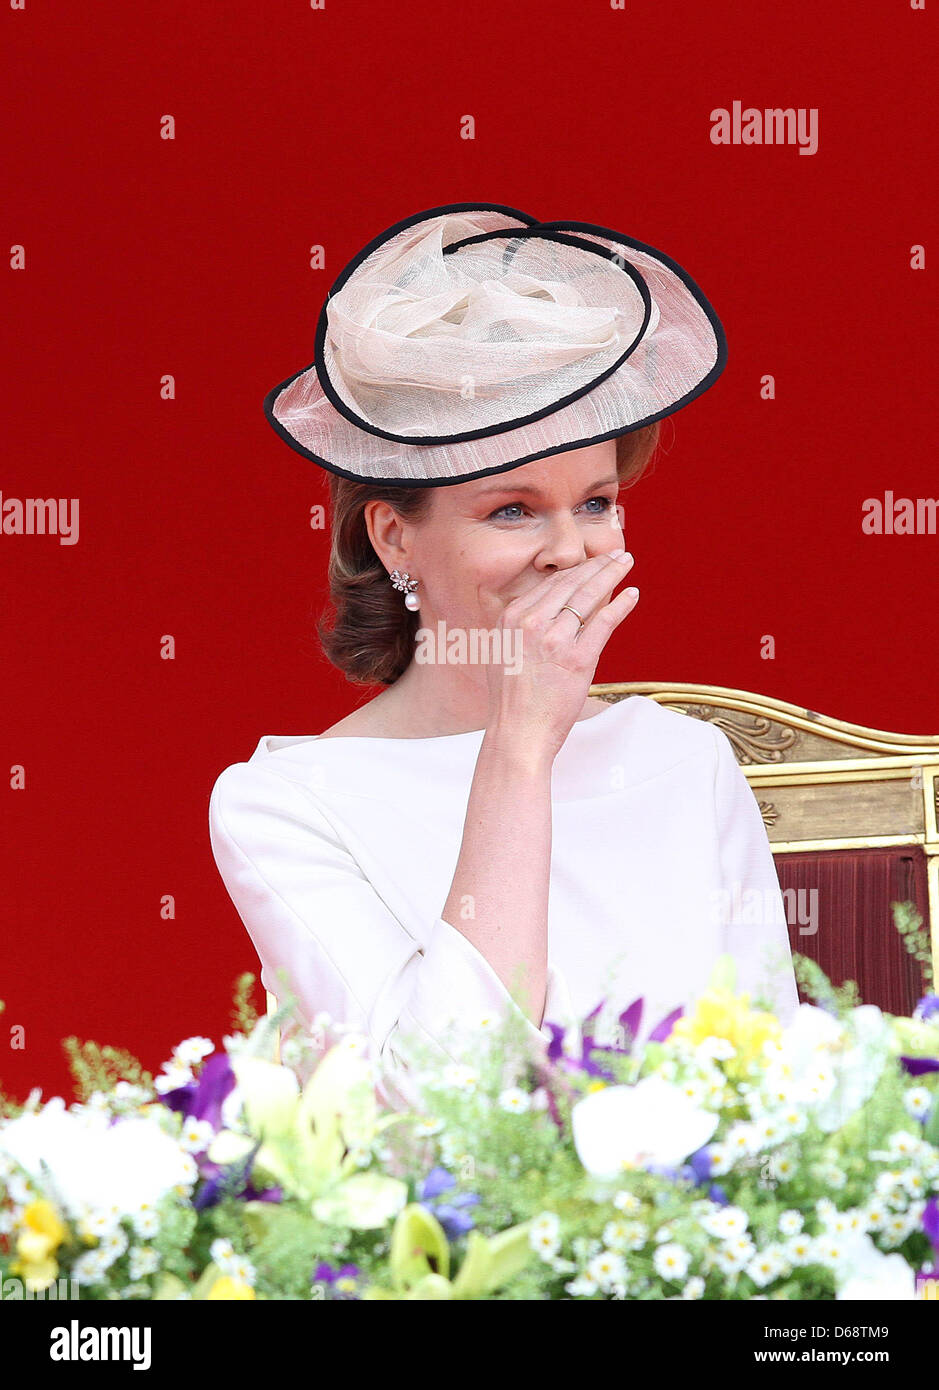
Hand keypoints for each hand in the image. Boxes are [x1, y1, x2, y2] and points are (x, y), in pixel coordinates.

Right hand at [480, 550, 638, 759]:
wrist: (517, 732)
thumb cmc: (512, 700)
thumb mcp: (504, 653)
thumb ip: (522, 629)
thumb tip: (545, 613)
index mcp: (511, 618)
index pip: (550, 584)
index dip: (576, 570)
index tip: (592, 562)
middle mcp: (531, 623)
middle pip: (571, 583)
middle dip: (597, 565)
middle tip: (616, 554)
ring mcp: (555, 640)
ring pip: (588, 596)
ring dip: (611, 575)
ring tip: (626, 563)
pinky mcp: (577, 659)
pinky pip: (603, 623)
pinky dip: (620, 605)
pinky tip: (632, 594)